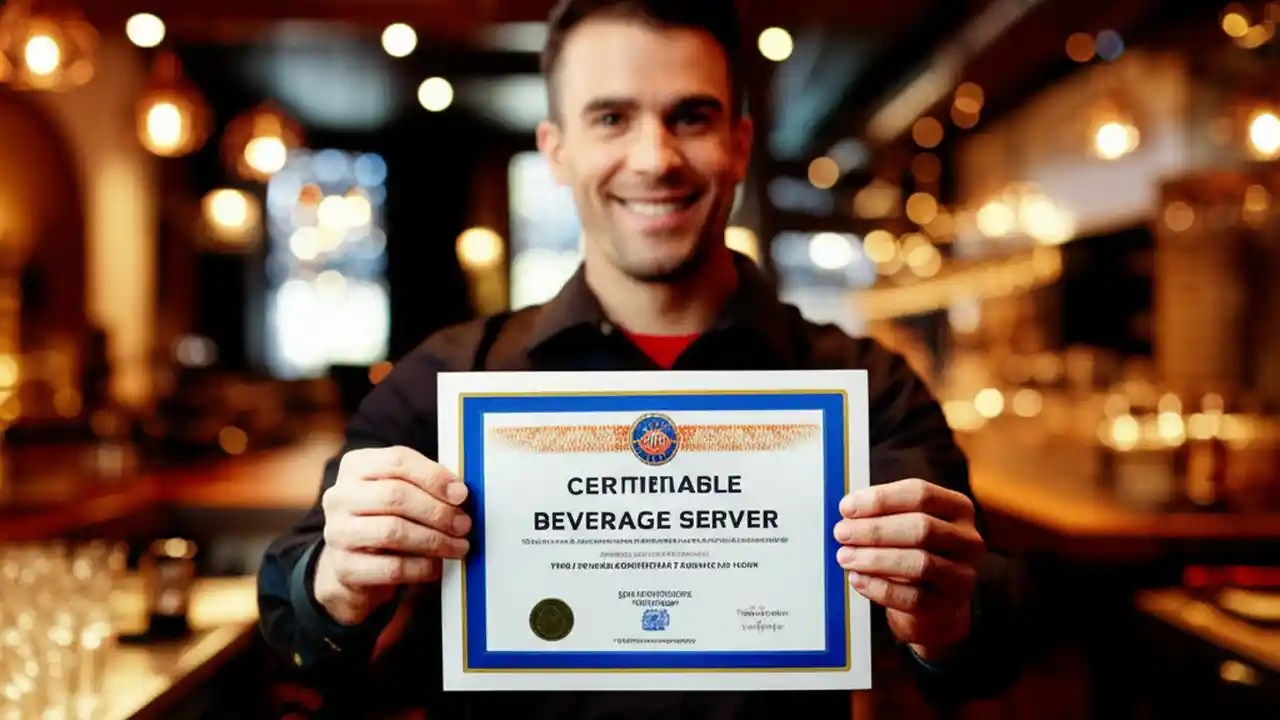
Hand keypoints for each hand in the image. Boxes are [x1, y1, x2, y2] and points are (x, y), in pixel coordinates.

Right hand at [313, 446, 471, 624]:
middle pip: (395, 496)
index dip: (434, 477)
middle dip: (438, 511)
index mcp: (356, 466)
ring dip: (434, 540)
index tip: (461, 494)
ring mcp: (337, 532)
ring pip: (393, 531)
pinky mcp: (344, 567)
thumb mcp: (400, 491)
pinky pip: (391, 567)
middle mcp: (340, 496)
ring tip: (457, 546)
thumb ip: (426, 484)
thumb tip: (459, 492)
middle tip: (463, 524)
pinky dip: (421, 567)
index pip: (398, 460)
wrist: (352, 565)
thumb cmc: (384, 519)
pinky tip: (436, 566)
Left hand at [832, 478, 983, 661]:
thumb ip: (882, 514)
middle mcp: (967, 540)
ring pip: (919, 562)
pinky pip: (913, 597)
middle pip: (921, 527)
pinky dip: (879, 587)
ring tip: (845, 557)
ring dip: (874, 558)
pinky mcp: (949, 606)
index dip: (880, 499)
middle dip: (875, 530)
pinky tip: (858, 579)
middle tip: (842, 533)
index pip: (920, 494)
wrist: (935, 605)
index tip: (847, 507)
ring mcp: (962, 575)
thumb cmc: (915, 554)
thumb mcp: (905, 526)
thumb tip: (848, 511)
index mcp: (957, 509)